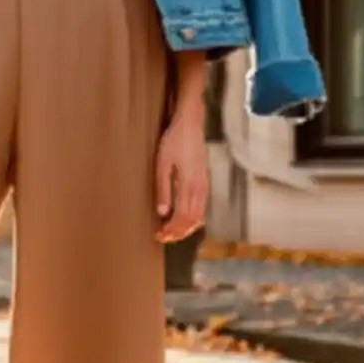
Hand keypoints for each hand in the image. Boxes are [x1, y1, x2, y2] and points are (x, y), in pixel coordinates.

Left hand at [155, 111, 208, 243]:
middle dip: (177, 233)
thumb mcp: (162, 164)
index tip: (159, 235)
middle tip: (163, 238)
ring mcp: (204, 185)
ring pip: (199, 216)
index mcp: (189, 185)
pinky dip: (193, 219)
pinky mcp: (204, 181)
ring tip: (172, 233)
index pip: (181, 217)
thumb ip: (163, 189)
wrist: (190, 125)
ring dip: (185, 228)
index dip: (170, 230)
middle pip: (191, 220)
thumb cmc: (174, 141)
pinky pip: (202, 207)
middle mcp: (200, 188)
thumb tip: (162, 212)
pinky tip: (184, 220)